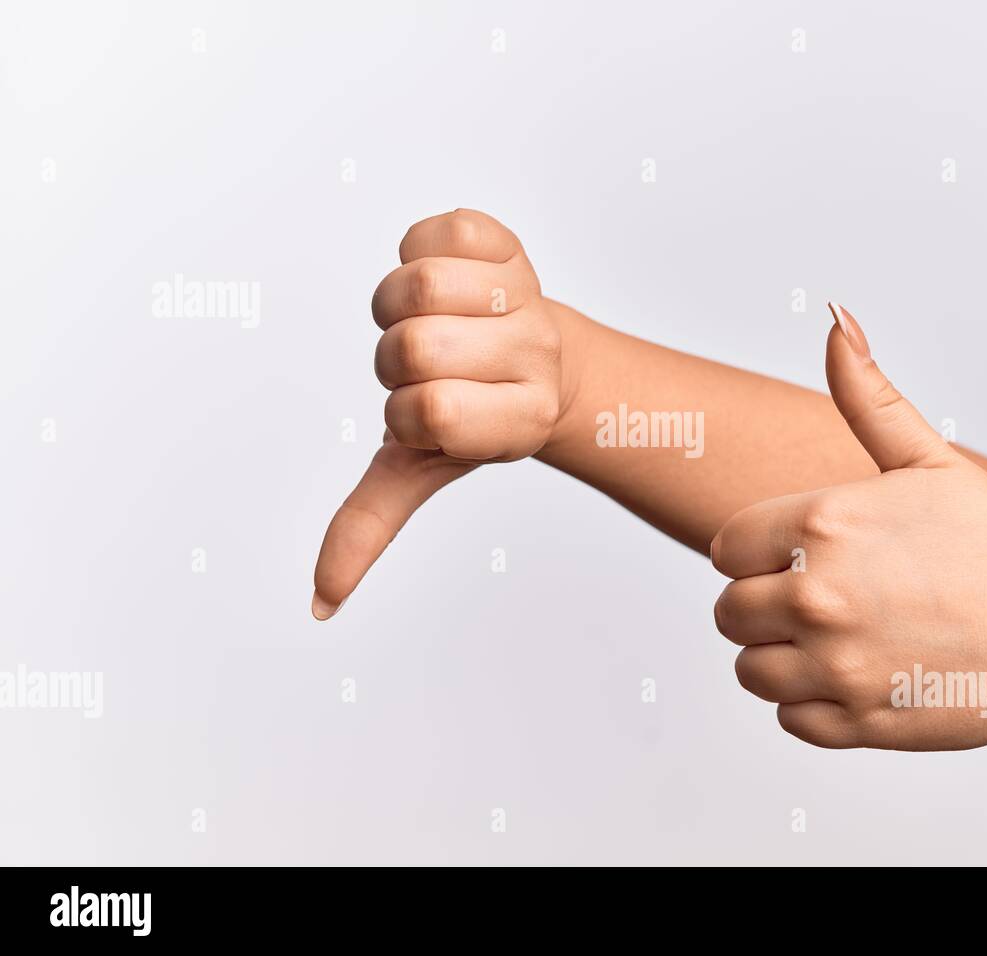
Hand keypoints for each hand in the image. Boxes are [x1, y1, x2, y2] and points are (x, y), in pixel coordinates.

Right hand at [312, 209, 561, 618]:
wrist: (546, 365)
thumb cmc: (473, 415)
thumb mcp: (425, 469)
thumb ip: (373, 521)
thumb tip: (318, 602)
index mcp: (517, 422)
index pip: (430, 415)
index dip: (407, 414)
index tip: (432, 415)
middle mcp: (533, 360)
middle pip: (414, 347)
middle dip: (398, 360)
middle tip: (428, 365)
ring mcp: (528, 301)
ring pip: (423, 285)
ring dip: (403, 304)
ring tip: (433, 320)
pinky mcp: (512, 247)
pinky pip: (442, 228)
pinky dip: (423, 247)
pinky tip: (446, 276)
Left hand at [710, 303, 986, 749]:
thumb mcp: (930, 461)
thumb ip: (868, 396)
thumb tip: (834, 317)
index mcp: (824, 524)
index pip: (725, 549)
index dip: (760, 553)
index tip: (802, 557)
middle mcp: (818, 596)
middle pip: (729, 611)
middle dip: (766, 604)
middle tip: (829, 600)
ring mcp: (835, 666)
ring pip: (750, 668)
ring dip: (784, 657)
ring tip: (843, 638)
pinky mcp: (855, 724)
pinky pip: (789, 717)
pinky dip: (815, 703)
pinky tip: (864, 674)